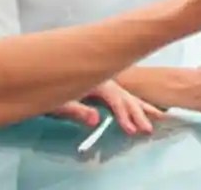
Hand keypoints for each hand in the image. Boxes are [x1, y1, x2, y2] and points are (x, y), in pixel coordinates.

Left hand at [51, 80, 165, 134]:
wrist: (40, 69)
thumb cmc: (45, 84)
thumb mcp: (58, 100)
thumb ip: (77, 110)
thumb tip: (95, 120)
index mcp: (97, 82)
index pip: (117, 100)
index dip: (125, 116)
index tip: (132, 131)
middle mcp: (104, 80)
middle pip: (126, 97)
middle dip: (140, 114)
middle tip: (149, 130)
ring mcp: (104, 81)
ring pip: (127, 94)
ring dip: (142, 106)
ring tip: (160, 116)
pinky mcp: (101, 85)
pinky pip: (122, 93)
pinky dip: (133, 101)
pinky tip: (139, 105)